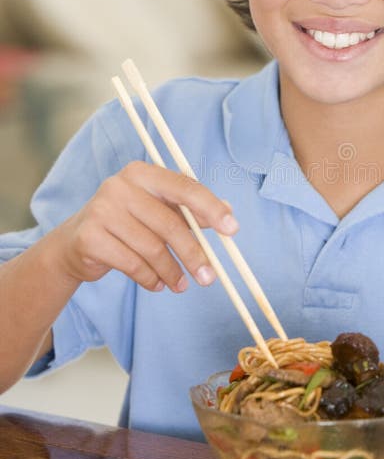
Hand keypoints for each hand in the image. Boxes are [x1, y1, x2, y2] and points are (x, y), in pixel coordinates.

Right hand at [56, 161, 237, 292]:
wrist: (75, 244)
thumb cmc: (127, 225)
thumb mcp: (158, 212)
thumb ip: (190, 211)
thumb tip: (228, 212)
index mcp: (142, 173)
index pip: (184, 187)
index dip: (211, 208)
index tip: (232, 230)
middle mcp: (120, 186)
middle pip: (170, 224)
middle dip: (194, 254)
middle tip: (209, 278)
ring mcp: (101, 211)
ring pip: (152, 248)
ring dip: (172, 272)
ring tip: (180, 285)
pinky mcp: (89, 238)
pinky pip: (133, 264)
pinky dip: (150, 279)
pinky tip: (157, 285)